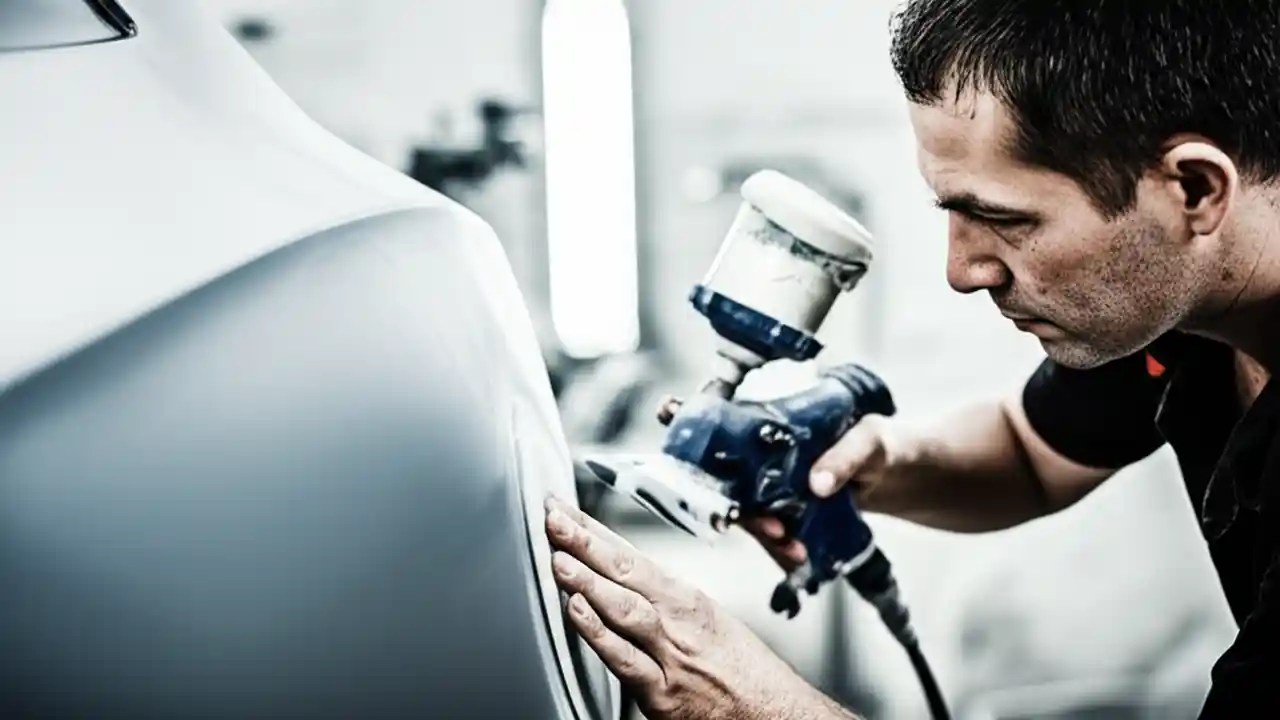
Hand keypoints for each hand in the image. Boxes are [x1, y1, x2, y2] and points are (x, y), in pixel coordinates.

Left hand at [544, 497, 849, 719]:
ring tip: (558, 556)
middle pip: (624, 573)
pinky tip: (577, 611)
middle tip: (553, 518)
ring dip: (587, 579)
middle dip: (585, 542)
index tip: (566, 512)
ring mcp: (669, 655)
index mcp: (688, 600)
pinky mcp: (663, 694)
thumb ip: (665, 606)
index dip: (595, 532)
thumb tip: (625, 586)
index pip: (631, 557)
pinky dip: (599, 633)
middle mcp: (677, 621)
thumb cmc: (748, 674)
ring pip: (622, 608)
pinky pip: (625, 658)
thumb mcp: (709, 623)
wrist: (778, 714)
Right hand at [742, 413, 898, 571]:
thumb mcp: (870, 441)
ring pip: (765, 518)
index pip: (744, 458)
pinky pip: (786, 532)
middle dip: (759, 522)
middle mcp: (778, 462)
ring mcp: (790, 490)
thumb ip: (844, 458)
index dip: (742, 488)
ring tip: (797, 557)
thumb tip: (816, 485)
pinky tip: (797, 563)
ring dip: (773, 541)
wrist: (916, 472)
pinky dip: (786, 548)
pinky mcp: (804, 513)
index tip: (761, 514)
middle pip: (749, 494)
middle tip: (781, 539)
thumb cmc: (889, 443)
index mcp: (785, 434)